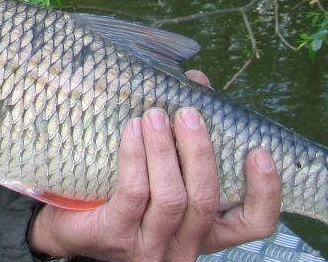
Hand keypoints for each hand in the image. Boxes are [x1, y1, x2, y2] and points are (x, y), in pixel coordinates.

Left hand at [27, 70, 281, 260]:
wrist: (62, 224)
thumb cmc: (118, 191)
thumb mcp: (159, 168)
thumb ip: (183, 130)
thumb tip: (198, 82)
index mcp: (203, 231)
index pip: (252, 224)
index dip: (266, 192)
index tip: (261, 152)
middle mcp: (182, 245)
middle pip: (207, 202)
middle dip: (200, 153)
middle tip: (189, 113)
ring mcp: (148, 246)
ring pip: (171, 199)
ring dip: (165, 151)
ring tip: (154, 115)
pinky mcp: (113, 236)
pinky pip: (132, 195)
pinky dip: (135, 158)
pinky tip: (131, 131)